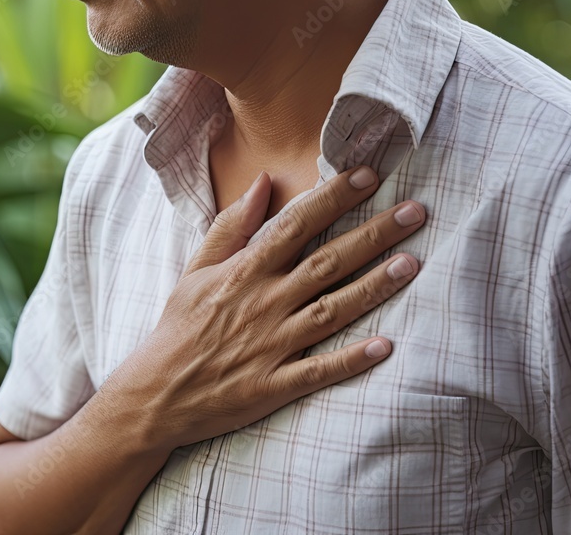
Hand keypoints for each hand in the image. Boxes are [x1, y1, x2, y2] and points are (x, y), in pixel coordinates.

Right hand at [101, 166, 425, 449]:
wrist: (154, 394)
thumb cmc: (178, 328)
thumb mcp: (195, 271)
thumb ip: (230, 227)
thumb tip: (261, 183)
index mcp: (243, 272)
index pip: (295, 225)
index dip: (333, 198)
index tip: (368, 175)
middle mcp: (262, 304)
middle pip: (326, 262)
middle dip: (373, 235)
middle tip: (416, 211)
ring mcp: (270, 346)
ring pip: (331, 311)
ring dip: (373, 287)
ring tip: (413, 264)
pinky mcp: (272, 386)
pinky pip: (318, 371)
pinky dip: (350, 360)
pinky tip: (385, 347)